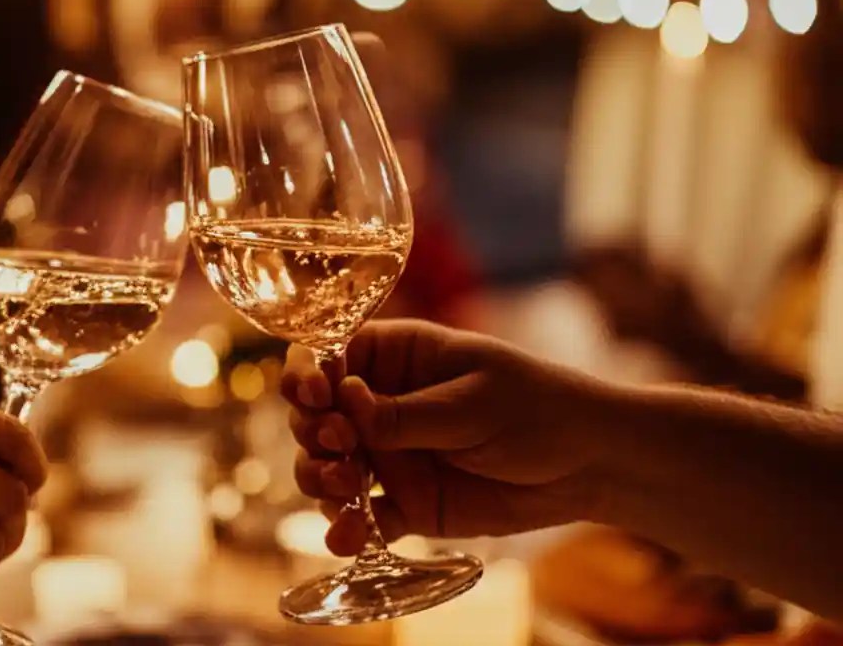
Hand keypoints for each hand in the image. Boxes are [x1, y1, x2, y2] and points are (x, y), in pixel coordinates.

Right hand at [283, 320, 612, 555]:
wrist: (587, 464)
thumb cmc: (536, 407)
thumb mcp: (471, 402)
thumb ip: (404, 412)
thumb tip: (343, 401)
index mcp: (396, 357)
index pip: (329, 355)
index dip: (308, 372)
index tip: (312, 393)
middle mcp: (380, 404)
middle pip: (315, 414)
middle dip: (312, 430)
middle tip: (338, 443)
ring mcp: (389, 455)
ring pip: (326, 466)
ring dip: (320, 477)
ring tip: (345, 487)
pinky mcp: (404, 503)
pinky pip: (360, 517)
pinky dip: (345, 528)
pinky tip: (345, 539)